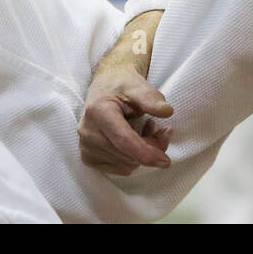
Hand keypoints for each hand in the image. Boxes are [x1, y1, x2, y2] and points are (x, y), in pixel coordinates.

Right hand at [78, 59, 173, 175]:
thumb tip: (166, 111)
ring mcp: (86, 146)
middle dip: (151, 148)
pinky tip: (135, 141)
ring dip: (143, 153)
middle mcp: (88, 131)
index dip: (146, 153)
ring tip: (147, 130)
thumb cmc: (121, 85)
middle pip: (128, 154)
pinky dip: (133, 159)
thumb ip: (151, 98)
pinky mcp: (88, 157)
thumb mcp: (137, 85)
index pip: (123, 140)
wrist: (106, 87)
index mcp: (98, 111)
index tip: (165, 160)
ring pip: (126, 164)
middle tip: (162, 131)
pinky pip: (120, 168)